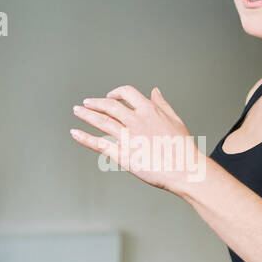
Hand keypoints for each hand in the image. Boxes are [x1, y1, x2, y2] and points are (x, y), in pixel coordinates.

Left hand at [70, 86, 204, 195]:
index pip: (126, 93)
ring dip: (86, 115)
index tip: (109, 96)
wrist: (185, 170)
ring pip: (101, 121)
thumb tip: (154, 91)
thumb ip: (162, 104)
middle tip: (86, 103)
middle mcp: (136, 121)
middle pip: (109, 105)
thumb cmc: (183, 148)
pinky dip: (85, 138)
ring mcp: (128, 137)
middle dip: (95, 103)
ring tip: (77, 111)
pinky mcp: (122, 155)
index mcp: (149, 110)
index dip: (115, 93)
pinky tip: (75, 133)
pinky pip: (99, 144)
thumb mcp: (175, 120)